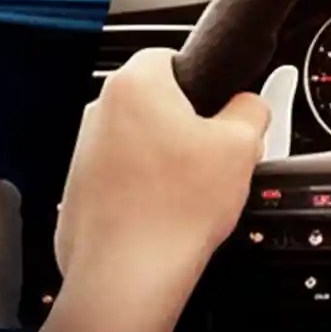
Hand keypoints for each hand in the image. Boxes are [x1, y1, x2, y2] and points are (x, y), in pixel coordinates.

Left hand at [55, 47, 268, 278]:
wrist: (128, 276)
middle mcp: (99, 110)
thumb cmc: (174, 211)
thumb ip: (251, 110)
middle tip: (213, 157)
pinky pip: (121, 175)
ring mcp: (84, 150)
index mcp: (135, 85)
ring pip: (139, 139)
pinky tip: (164, 212)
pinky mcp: (79, 187)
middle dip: (187, 125)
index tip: (220, 112)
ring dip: (165, 158)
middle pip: (156, 101)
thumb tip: (249, 106)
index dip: (205, 85)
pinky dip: (143, 187)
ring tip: (189, 192)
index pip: (173, 56)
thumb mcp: (240, 147)